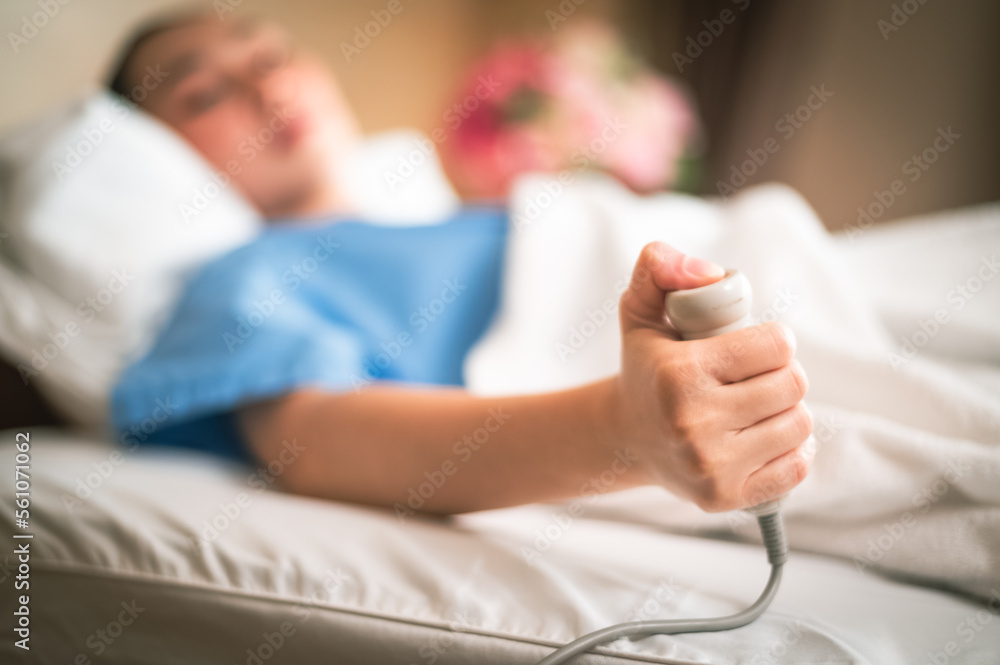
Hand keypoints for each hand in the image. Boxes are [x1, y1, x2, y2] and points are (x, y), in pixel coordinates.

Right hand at [612, 241, 813, 511]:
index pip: (777, 346)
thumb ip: (661, 268)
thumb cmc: (646, 368)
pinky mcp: (725, 497)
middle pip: (793, 385)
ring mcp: (709, 466)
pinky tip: (762, 437)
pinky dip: (790, 449)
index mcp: (677, 375)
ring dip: (786, 410)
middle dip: (780, 373)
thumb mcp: (642, 308)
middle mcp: (692, 424)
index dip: (772, 340)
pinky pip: (796, 468)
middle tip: (753, 376)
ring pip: (800, 425)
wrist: (626, 436)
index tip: (752, 346)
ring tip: (756, 405)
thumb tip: (711, 274)